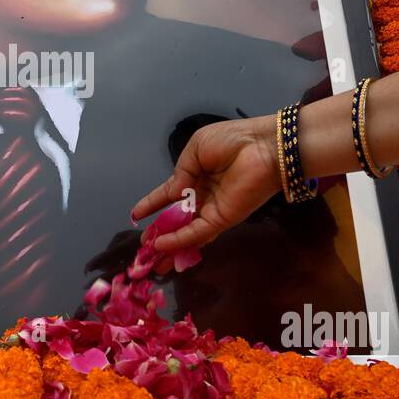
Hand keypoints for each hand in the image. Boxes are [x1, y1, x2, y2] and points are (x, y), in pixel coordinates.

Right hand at [130, 116, 280, 254]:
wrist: (263, 146)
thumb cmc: (232, 140)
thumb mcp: (196, 148)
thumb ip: (181, 172)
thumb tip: (172, 194)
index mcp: (195, 175)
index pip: (169, 194)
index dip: (152, 204)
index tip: (136, 216)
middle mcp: (202, 195)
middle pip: (177, 219)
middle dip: (159, 232)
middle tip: (144, 248)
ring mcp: (212, 209)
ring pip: (185, 231)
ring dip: (168, 245)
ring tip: (150, 258)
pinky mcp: (222, 219)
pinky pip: (197, 232)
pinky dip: (180, 240)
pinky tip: (163, 245)